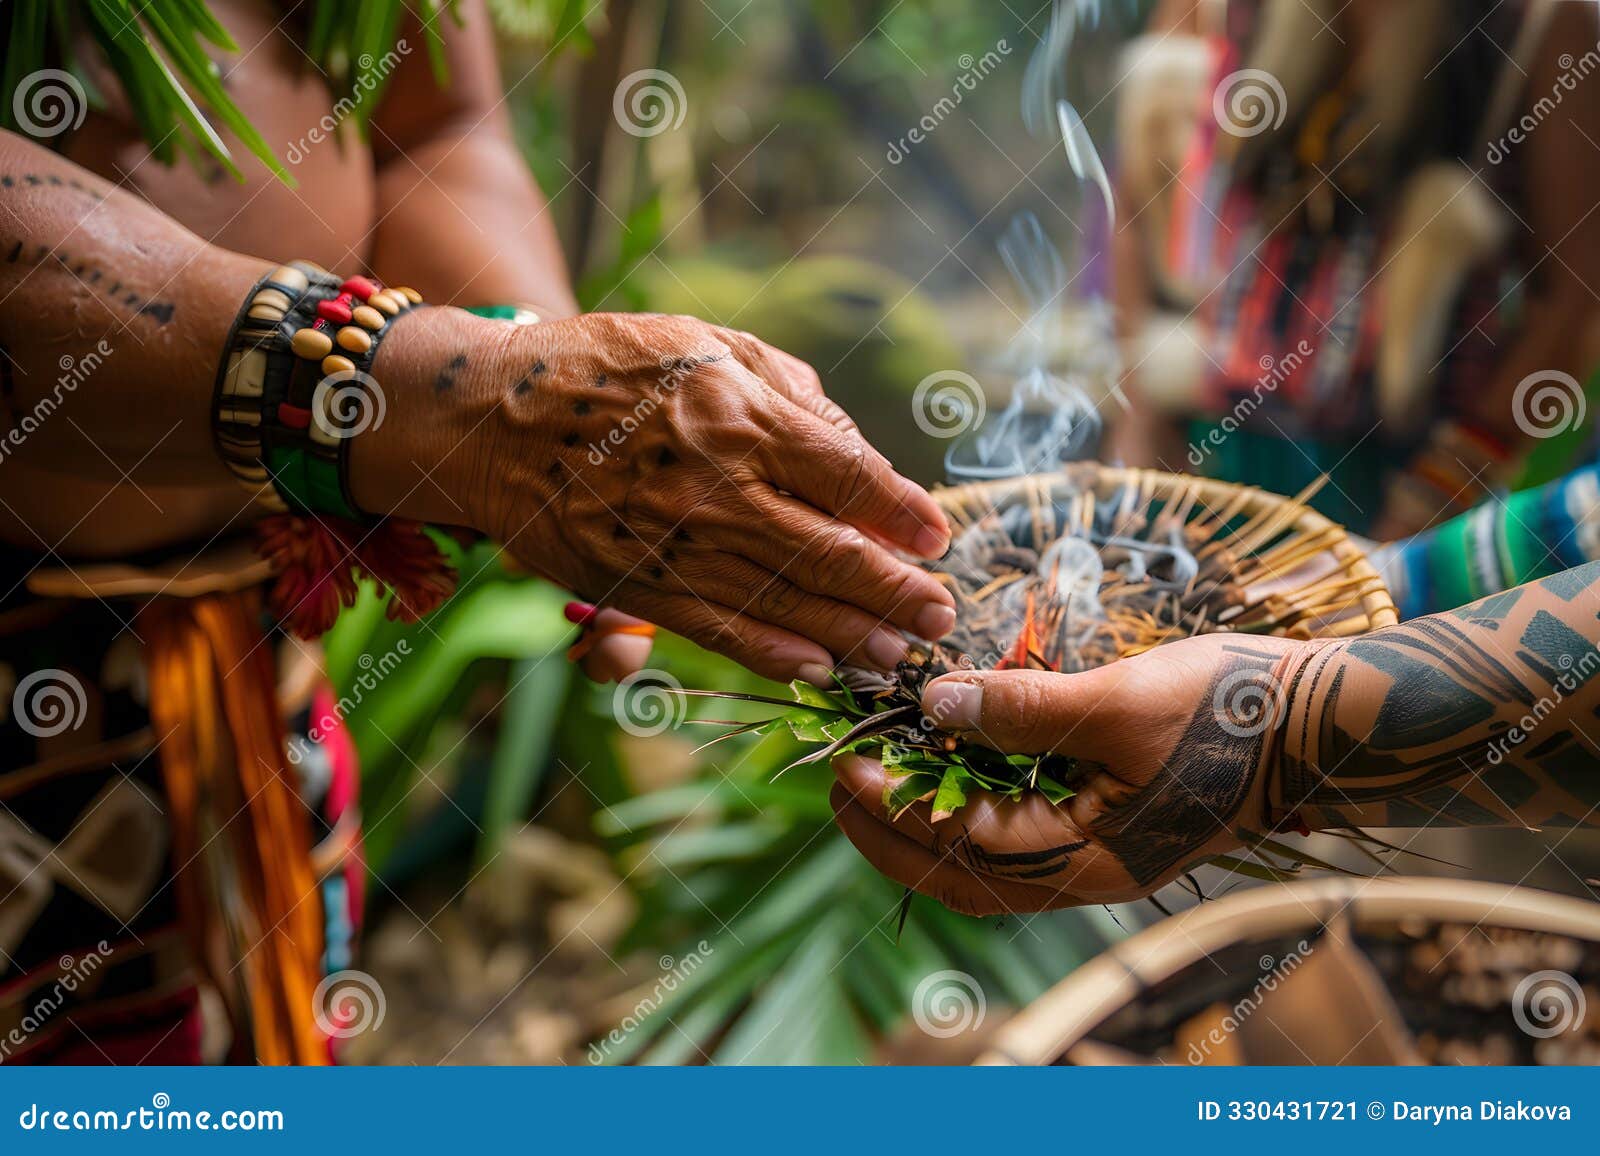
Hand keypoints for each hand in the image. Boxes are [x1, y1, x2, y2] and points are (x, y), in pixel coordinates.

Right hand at [362, 310, 956, 684]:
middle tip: (940, 616)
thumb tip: (854, 450)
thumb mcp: (706, 343)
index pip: (849, 476)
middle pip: (831, 552)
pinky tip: (818, 668)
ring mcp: (676, 543)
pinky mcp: (638, 585)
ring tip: (898, 653)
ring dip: (852, 634)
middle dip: (896, 591)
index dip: (903, 512)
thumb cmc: (609, 366)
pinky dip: (773, 654)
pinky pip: (719, 630)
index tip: (937, 538)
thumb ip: (787, 391)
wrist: (490, 414)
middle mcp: (718, 487)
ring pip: (785, 602)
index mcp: (742, 416)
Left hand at [831, 633, 1314, 913]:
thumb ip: (1022, 708)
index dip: (894, 808)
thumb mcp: (1118, 701)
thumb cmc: (1232, 709)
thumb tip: (934, 704)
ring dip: (924, 825)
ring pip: (987, 862)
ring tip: (876, 779)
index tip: (847, 762)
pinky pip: (1019, 834)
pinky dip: (971, 808)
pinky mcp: (1106, 827)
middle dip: (891, 835)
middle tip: (838, 782)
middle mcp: (1086, 873)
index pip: (962, 847)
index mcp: (1088, 858)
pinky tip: (948, 768)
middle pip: (962, 876)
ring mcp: (1098, 856)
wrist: (1325, 720)